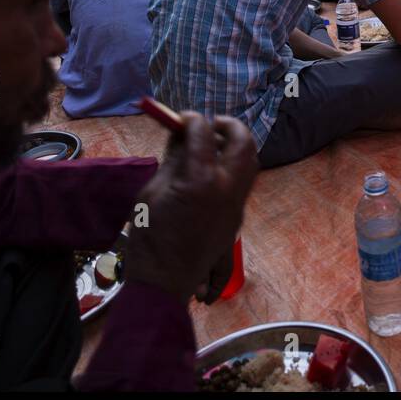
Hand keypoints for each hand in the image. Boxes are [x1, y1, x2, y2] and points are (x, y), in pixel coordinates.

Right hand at [124, 113, 258, 303]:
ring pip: (251, 161)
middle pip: (243, 141)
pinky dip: (233, 168)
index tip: (181, 119)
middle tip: (208, 124)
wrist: (165, 280)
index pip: (204, 132)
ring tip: (212, 146)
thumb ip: (173, 159)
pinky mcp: (238, 218)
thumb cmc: (150, 236)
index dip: (191, 119)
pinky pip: (244, 183)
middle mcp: (228, 187)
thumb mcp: (152, 191)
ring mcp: (237, 204)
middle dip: (228, 125)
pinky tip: (211, 172)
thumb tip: (180, 134)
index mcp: (202, 178)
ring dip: (236, 146)